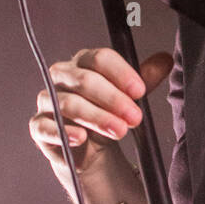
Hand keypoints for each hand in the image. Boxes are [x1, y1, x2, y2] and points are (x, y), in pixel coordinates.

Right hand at [29, 46, 173, 200]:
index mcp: (83, 62)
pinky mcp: (39, 126)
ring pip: (69, 104)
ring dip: (97, 118)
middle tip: (135, 116)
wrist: (88, 145)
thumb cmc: (105, 112)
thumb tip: (165, 61)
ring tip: (119, 130)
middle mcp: (61, 77)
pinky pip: (45, 127)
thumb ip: (145, 78)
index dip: (121, 73)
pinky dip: (64, 132)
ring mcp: (47, 101)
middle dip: (113, 99)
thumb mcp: (127, 96)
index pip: (99, 58)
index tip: (139, 90)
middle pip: (85, 80)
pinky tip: (81, 138)